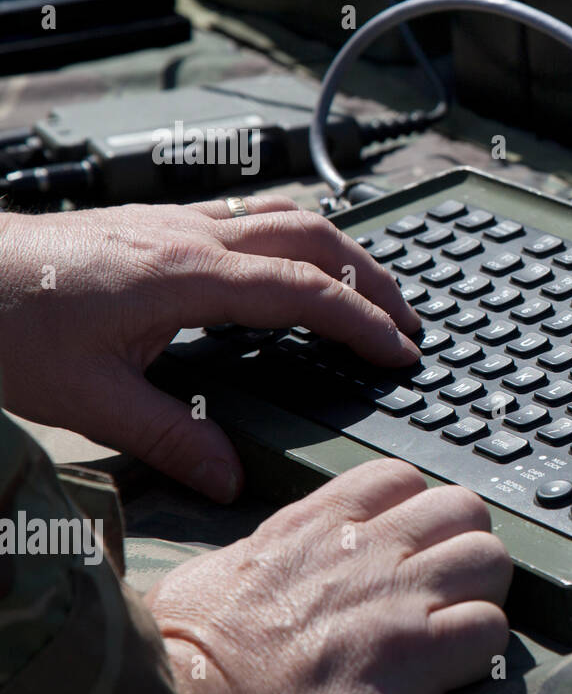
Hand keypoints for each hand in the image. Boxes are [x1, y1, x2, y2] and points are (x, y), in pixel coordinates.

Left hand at [0, 197, 421, 500]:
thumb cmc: (6, 323)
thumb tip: (229, 478)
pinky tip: (294, 266)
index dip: (362, 323)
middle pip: (315, 238)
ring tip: (370, 290)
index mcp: (187, 276)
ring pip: (286, 215)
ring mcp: (176, 221)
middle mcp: (192, 237)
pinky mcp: (157, 221)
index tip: (400, 352)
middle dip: (373, 279)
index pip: (304, 293)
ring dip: (341, 251)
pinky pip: (251, 215)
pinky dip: (296, 238)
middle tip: (409, 320)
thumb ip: (171, 437)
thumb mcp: (88, 398)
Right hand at [145, 459, 511, 693]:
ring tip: (456, 623)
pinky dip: (481, 648)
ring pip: (490, 560)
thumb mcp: (221, 571)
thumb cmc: (190, 653)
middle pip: (463, 508)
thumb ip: (272, 548)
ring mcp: (397, 598)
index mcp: (316, 524)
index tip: (407, 543)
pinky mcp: (416, 655)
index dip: (415, 510)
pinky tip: (453, 666)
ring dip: (482, 592)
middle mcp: (366, 549)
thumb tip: (277, 554)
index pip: (400, 478)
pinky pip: (490, 629)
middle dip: (462, 544)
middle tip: (445, 584)